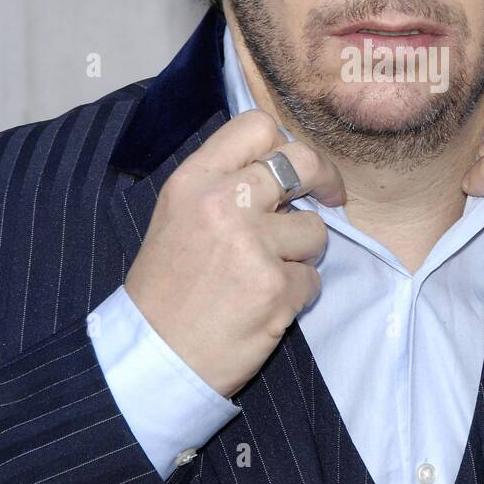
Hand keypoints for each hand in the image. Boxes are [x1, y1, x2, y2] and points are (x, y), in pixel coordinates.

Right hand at [124, 110, 344, 397]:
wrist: (152, 357)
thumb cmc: (165, 289)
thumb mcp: (178, 216)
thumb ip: (223, 185)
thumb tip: (282, 167)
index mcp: (194, 180)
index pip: (256, 126)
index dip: (286, 143)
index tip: (297, 166)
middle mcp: (224, 203)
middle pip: (302, 161)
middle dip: (325, 178)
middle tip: (330, 197)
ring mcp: (252, 245)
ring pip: (315, 229)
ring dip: (303, 253)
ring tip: (267, 274)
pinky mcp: (275, 287)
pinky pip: (312, 279)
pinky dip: (296, 294)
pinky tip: (264, 306)